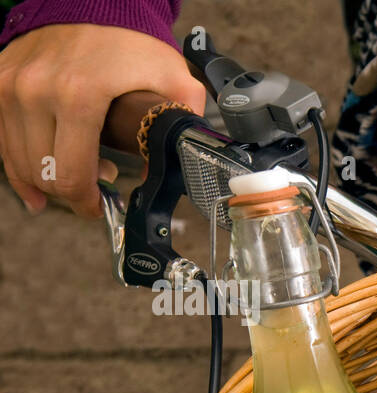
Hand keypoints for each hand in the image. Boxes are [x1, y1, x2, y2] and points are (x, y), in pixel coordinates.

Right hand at [0, 24, 205, 217]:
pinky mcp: (0, 80)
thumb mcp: (176, 86)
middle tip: (93, 192)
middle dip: (69, 193)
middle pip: (42, 173)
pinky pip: (2, 137)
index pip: (70, 174)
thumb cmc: (135, 43)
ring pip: (18, 160)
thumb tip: (167, 177)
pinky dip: (17, 164)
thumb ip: (178, 132)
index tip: (100, 207)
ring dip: (45, 179)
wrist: (96, 1)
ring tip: (74, 175)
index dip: (86, 202)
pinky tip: (33, 183)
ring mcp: (12, 85)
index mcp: (79, 96)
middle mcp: (36, 91)